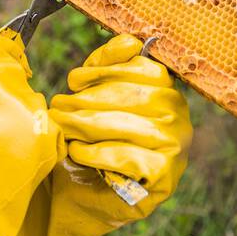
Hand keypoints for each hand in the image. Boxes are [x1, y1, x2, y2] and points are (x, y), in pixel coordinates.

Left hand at [6, 34, 191, 235]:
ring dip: (86, 125)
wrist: (77, 193)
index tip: (75, 79)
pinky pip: (127, 158)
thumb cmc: (86, 137)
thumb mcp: (94, 92)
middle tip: (58, 106)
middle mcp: (179, 115)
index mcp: (167, 88)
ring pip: (127, 126)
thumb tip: (131, 42)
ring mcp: (176, 147)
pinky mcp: (164, 177)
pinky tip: (77, 151)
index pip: (144, 67)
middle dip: (88, 100)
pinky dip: (96, 154)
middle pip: (133, 97)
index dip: (106, 69)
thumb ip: (107, 64)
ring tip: (62, 126)